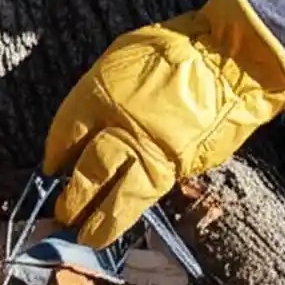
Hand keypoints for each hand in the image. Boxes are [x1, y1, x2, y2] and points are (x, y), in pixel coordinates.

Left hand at [42, 0, 284, 247]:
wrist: (231, 60)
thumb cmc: (178, 47)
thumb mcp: (125, 55)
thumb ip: (103, 90)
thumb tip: (89, 123)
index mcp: (101, 94)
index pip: (66, 132)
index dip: (57, 152)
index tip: (53, 166)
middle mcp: (120, 128)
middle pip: (87, 171)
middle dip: (72, 196)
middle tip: (62, 213)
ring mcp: (150, 153)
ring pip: (116, 197)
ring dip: (99, 221)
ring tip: (86, 237)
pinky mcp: (177, 169)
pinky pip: (146, 196)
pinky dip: (129, 212)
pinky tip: (119, 222)